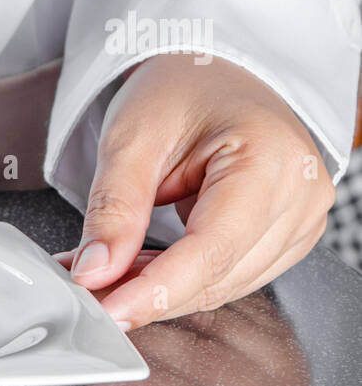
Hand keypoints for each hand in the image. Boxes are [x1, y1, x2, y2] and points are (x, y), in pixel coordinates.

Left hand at [56, 52, 334, 329]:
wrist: (210, 72)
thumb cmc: (178, 91)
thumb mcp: (132, 138)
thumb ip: (114, 210)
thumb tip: (94, 274)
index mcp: (271, 159)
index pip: (212, 249)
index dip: (157, 290)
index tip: (107, 313)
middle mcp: (301, 194)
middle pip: (218, 275)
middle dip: (147, 294)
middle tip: (83, 294)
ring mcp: (301, 219)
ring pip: (222, 285)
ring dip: (157, 291)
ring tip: (99, 276)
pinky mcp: (285, 235)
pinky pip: (227, 275)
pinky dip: (176, 279)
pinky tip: (132, 270)